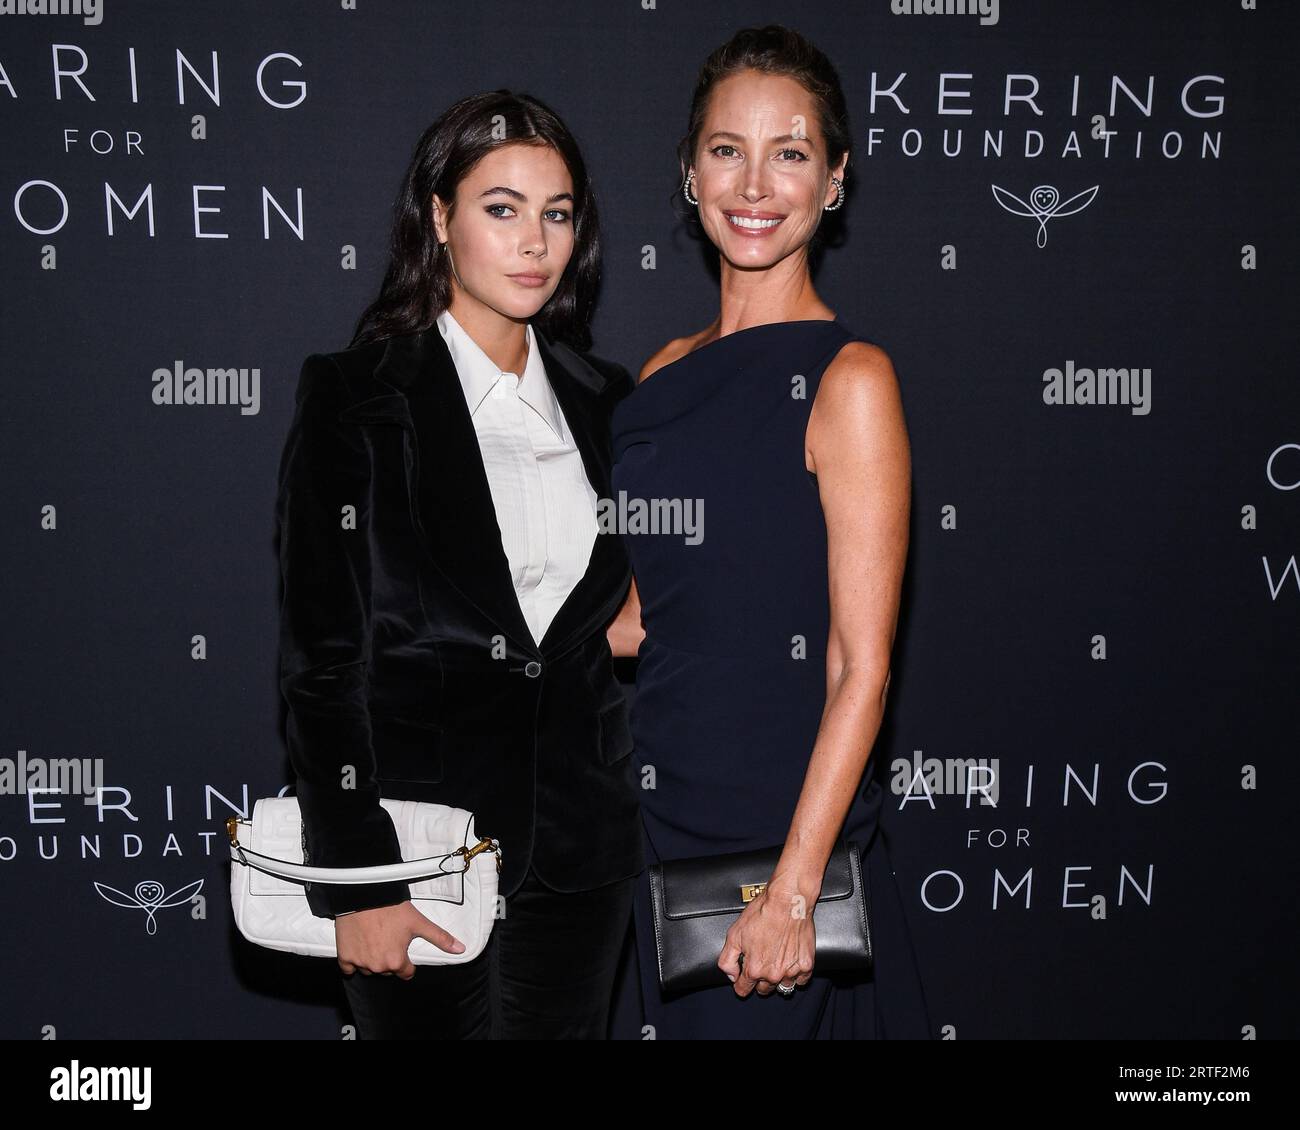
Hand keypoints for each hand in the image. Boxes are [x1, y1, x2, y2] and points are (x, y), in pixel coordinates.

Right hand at [335, 900, 464, 979]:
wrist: (364, 895)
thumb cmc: (393, 908)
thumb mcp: (419, 922)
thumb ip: (440, 938)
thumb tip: (461, 949)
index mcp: (396, 962)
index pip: (406, 972)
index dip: (407, 961)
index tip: (403, 948)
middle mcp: (378, 967)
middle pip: (387, 970)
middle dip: (389, 958)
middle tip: (389, 938)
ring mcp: (360, 963)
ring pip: (369, 969)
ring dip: (372, 959)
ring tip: (375, 938)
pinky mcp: (344, 957)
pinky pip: (349, 968)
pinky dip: (353, 961)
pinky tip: (359, 946)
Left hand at [716, 880, 816, 997]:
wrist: (788, 901)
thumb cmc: (763, 913)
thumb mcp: (734, 934)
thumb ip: (727, 960)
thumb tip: (732, 975)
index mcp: (754, 969)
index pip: (743, 990)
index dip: (741, 983)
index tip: (743, 977)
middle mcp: (773, 974)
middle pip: (763, 989)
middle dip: (759, 979)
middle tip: (761, 961)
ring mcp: (791, 971)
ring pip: (782, 986)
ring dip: (778, 978)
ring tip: (776, 960)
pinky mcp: (807, 965)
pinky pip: (801, 980)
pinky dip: (796, 974)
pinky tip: (790, 961)